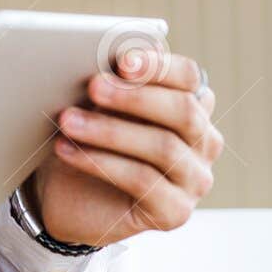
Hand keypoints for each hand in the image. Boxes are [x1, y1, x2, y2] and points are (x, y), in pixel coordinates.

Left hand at [30, 49, 222, 247]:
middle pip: (184, 112)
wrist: (68, 197)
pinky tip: (67, 151)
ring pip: (163, 147)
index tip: (123, 61)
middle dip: (134, 96)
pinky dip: (101, 162)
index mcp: (192, 105)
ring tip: (68, 121)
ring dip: (110, 131)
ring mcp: (194, 179)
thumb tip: (112, 59)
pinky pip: (143, 181)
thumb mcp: (99, 107)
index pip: (189, 77)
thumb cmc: (90, 141)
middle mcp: (203, 142)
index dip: (159, 67)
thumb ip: (114, 83)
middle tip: (93, 87)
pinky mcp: (175, 212)